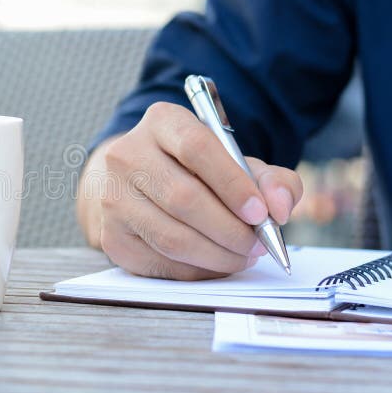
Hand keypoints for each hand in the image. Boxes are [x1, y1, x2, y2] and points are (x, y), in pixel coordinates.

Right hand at [87, 102, 302, 280]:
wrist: (135, 184)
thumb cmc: (193, 171)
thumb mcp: (234, 163)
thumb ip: (270, 179)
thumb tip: (280, 206)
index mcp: (161, 122)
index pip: (196, 148)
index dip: (232, 184)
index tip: (261, 213)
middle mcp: (127, 155)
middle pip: (183, 198)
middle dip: (230, 229)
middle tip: (258, 245)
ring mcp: (113, 197)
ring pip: (172, 237)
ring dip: (217, 255)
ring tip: (243, 256)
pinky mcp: (111, 236)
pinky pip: (161, 262)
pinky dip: (197, 270)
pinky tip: (214, 262)